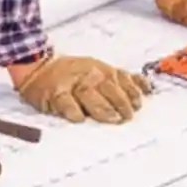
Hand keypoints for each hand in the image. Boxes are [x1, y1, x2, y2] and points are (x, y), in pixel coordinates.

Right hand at [14, 54, 151, 123]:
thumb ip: (121, 80)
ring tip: (112, 118)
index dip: (132, 92)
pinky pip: (65, 101)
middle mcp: (89, 74)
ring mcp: (72, 83)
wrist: (39, 68)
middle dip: (120, 102)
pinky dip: (72, 110)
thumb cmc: (74, 73)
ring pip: (89, 94)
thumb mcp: (99, 70)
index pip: (122, 80)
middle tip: (126, 117)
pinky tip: (79, 119)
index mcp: (102, 70)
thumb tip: (146, 89)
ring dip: (102, 107)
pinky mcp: (55, 93)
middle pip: (108, 88)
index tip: (138, 105)